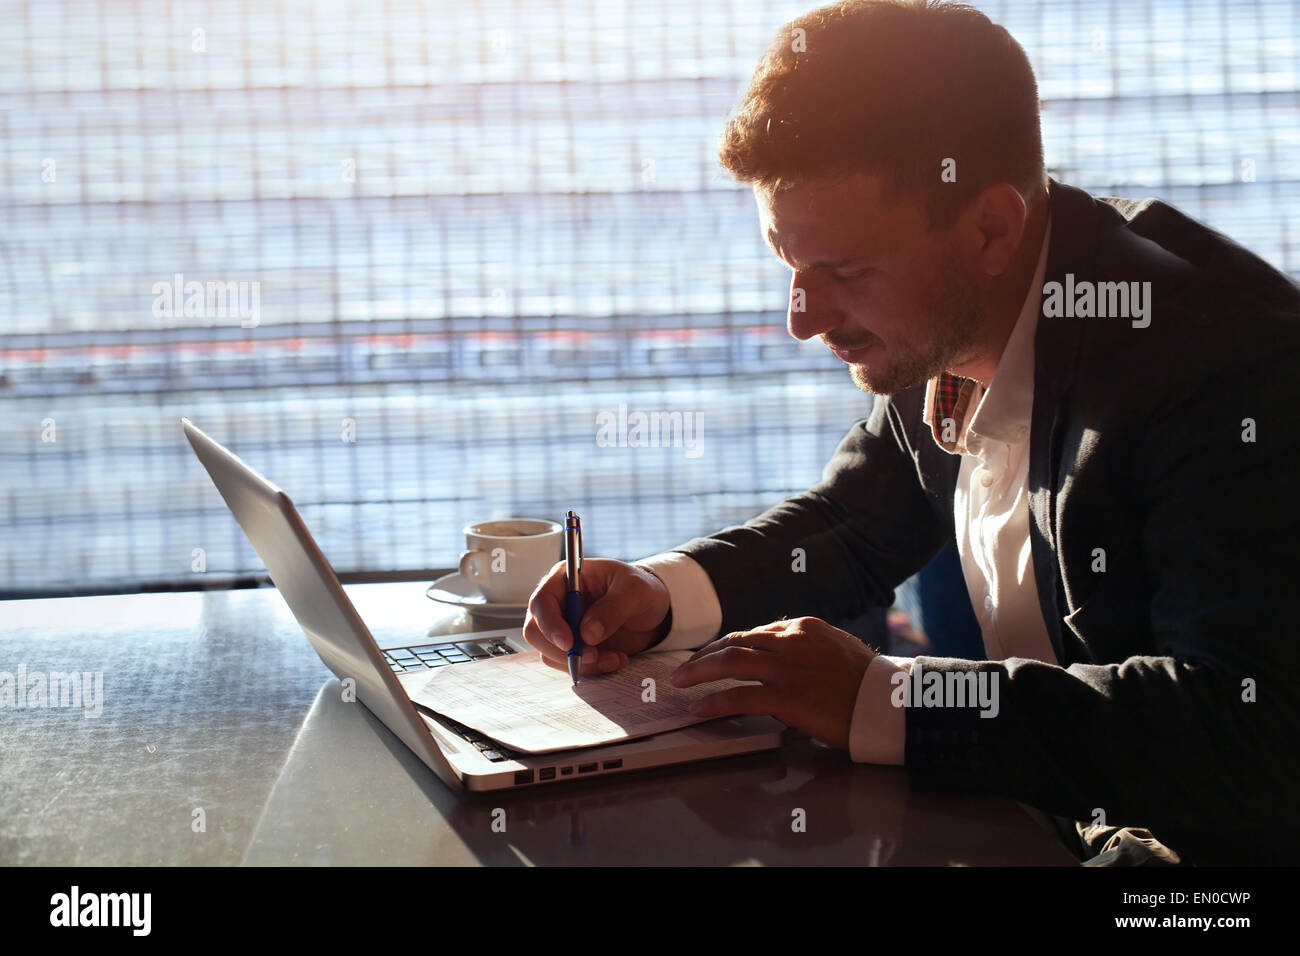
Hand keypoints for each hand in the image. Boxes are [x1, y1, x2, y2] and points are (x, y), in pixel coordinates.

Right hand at [523, 558, 671, 676]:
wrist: (652, 610)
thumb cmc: (641, 589)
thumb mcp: (635, 591)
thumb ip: (612, 609)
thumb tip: (587, 634)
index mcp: (566, 579)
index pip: (541, 602)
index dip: (549, 624)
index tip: (569, 643)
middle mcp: (558, 603)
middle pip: (536, 632)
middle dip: (562, 650)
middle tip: (594, 655)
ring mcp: (563, 627)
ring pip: (551, 653)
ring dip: (582, 663)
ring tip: (615, 657)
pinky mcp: (573, 647)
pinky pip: (568, 665)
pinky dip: (591, 669)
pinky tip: (615, 659)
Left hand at [669, 616, 875, 749]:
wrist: (888, 703)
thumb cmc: (867, 682)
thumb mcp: (835, 649)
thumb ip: (805, 648)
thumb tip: (777, 657)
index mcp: (803, 627)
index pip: (754, 632)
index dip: (728, 645)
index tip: (712, 656)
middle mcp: (791, 640)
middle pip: (734, 642)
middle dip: (705, 655)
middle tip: (684, 668)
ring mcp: (787, 668)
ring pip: (730, 661)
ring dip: (699, 671)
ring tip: (679, 682)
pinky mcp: (787, 697)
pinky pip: (739, 696)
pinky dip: (714, 701)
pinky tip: (698, 708)